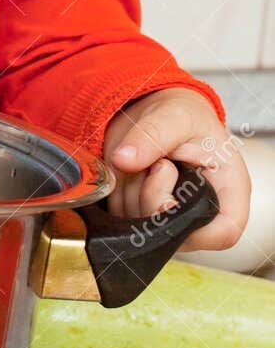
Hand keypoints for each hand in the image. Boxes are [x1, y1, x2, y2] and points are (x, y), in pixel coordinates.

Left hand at [103, 87, 249, 252]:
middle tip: (160, 162)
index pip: (223, 234)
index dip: (194, 228)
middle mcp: (202, 214)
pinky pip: (121, 215)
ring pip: (140, 225)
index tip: (170, 201)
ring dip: (132, 190)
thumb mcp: (175, 115)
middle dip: (153, 196)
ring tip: (149, 161)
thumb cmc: (183, 116)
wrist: (160, 112)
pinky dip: (119, 191)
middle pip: (173, 234)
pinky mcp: (143, 216)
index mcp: (229, 193)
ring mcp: (171, 219)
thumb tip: (123, 160)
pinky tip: (134, 170)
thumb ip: (153, 135)